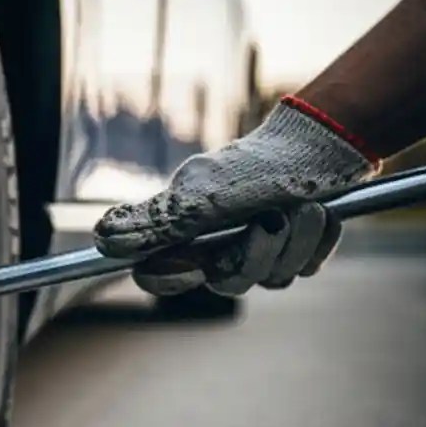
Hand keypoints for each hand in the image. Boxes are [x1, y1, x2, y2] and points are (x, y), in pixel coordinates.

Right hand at [94, 98, 374, 296]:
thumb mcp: (204, 195)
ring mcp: (259, 252)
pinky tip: (322, 214)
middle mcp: (218, 246)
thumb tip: (102, 239)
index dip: (168, 279)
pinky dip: (317, 241)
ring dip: (295, 242)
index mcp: (186, 231)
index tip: (194, 270)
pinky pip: (306, 268)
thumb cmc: (259, 165)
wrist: (323, 144)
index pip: (153, 274)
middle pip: (226, 282)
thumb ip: (157, 222)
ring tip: (306, 207)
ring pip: (272, 279)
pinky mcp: (297, 252)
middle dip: (256, 252)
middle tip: (272, 218)